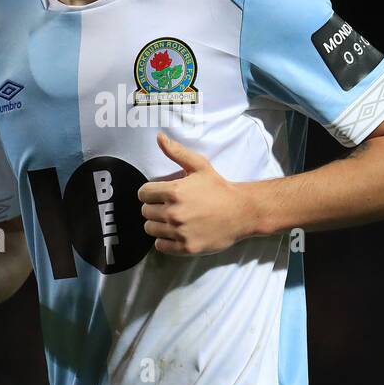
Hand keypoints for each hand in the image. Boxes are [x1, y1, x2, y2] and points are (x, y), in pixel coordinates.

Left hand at [137, 131, 252, 255]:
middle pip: (145, 212)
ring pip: (150, 229)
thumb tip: (159, 137)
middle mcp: (174, 212)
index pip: (143, 194)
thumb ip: (176, 152)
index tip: (159, 194)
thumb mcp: (199, 166)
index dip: (149, 193)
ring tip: (172, 220)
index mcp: (174, 191)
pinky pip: (160, 246)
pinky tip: (175, 233)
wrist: (240, 212)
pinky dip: (165, 240)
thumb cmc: (219, 188)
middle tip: (168, 207)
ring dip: (157, 224)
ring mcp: (179, 232)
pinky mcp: (186, 247)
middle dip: (154, 207)